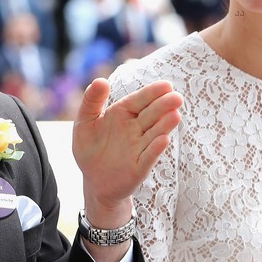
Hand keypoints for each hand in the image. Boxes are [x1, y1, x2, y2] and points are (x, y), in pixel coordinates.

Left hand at [72, 78, 180, 225]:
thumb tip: (101, 80)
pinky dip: (155, 149)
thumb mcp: (85, 122)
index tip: (167, 85)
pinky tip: (163, 140)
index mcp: (123, 114)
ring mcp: (140, 148)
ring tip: (175, 115)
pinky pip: (148, 157)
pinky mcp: (140, 168)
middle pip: (151, 115)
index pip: (139, 100)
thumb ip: (91, 101)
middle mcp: (136, 129)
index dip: (152, 93)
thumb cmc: (90, 147)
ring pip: (154, 134)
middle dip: (164, 106)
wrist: (94, 181)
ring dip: (165, 125)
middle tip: (177, 98)